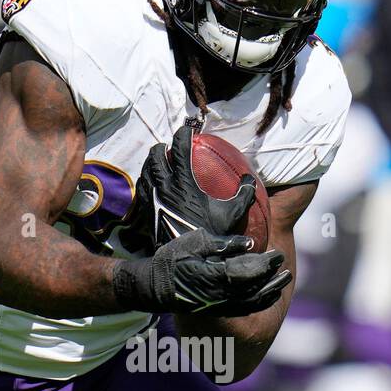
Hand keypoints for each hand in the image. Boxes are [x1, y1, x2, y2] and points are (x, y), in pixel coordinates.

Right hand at [113, 227, 291, 316]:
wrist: (154, 288)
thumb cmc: (172, 260)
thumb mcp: (194, 244)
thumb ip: (223, 243)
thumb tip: (249, 242)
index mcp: (214, 277)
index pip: (248, 272)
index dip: (265, 265)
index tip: (278, 254)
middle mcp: (220, 295)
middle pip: (254, 288)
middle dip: (272, 276)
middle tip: (283, 263)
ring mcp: (220, 305)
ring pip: (253, 302)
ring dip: (271, 290)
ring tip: (285, 279)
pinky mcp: (218, 310)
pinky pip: (246, 309)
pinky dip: (261, 302)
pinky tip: (270, 294)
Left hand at [129, 123, 257, 247]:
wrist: (187, 259)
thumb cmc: (211, 235)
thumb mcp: (232, 213)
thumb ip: (244, 193)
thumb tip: (250, 179)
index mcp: (184, 182)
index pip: (179, 148)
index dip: (183, 135)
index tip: (188, 130)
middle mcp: (164, 187)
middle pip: (155, 155)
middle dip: (162, 147)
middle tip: (169, 147)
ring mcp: (152, 199)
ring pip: (146, 170)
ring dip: (152, 162)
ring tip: (159, 161)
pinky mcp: (146, 211)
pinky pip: (141, 188)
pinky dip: (145, 179)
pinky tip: (151, 182)